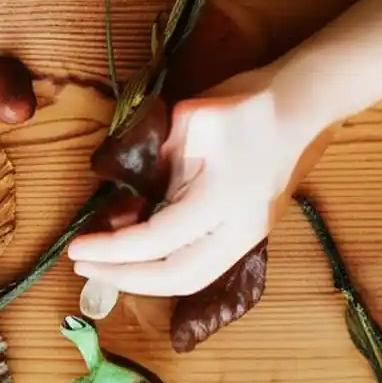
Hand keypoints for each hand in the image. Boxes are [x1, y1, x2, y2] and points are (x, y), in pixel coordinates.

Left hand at [68, 72, 322, 295]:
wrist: (306, 103)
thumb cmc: (250, 103)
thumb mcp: (190, 121)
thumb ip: (157, 161)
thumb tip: (127, 193)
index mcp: (223, 201)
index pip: (155, 241)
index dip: (111, 250)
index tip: (76, 248)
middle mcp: (239, 231)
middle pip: (175, 279)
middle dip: (124, 278)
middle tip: (84, 266)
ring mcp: (249, 237)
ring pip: (191, 279)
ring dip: (144, 279)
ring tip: (106, 265)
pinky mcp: (248, 235)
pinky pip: (201, 265)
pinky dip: (164, 266)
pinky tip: (138, 253)